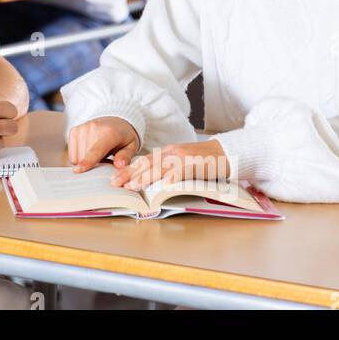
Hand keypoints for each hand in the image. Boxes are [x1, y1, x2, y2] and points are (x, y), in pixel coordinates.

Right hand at [67, 116, 140, 172]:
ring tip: (98, 155)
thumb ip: (126, 157)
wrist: (116, 121)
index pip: (96, 150)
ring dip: (85, 162)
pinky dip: (79, 158)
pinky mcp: (74, 131)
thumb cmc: (124, 137)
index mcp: (110, 133)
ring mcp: (82, 128)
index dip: (88, 161)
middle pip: (85, 157)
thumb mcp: (132, 146)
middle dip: (93, 165)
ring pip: (76, 157)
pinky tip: (89, 152)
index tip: (78, 170)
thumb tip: (119, 165)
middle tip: (105, 160)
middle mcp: (93, 128)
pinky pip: (72, 154)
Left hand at [113, 139, 228, 190]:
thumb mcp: (180, 162)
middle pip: (147, 164)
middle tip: (114, 183)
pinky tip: (165, 185)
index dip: (129, 169)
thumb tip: (150, 181)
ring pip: (160, 168)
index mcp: (167, 153)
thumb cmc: (202, 161)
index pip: (144, 161)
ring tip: (132, 186)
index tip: (114, 177)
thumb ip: (166, 169)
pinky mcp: (195, 164)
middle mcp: (172, 153)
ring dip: (145, 177)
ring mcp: (183, 158)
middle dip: (129, 174)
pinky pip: (183, 171)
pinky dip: (174, 177)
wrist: (224, 153)